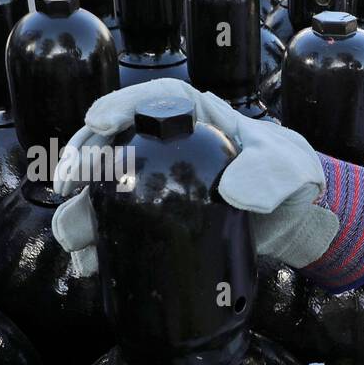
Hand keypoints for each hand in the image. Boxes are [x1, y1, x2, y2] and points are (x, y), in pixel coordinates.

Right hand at [50, 80, 363, 290]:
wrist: (294, 216)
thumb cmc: (291, 178)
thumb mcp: (289, 172)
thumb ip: (270, 176)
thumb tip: (236, 192)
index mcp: (196, 118)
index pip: (153, 101)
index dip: (120, 105)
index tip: (98, 121)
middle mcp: (167, 145)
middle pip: (112, 144)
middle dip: (82, 163)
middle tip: (70, 188)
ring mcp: (158, 182)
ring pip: (106, 188)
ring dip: (80, 210)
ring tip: (72, 236)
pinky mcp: (159, 217)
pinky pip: (120, 226)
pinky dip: (101, 244)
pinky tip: (90, 263)